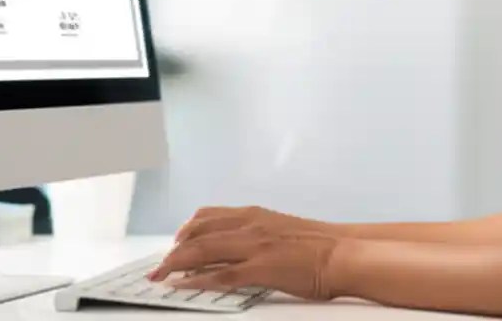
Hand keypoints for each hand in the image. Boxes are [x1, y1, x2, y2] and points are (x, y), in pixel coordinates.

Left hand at [147, 207, 344, 300]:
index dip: (185, 231)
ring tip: (161, 276)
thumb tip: (235, 248)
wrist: (343, 253)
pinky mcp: (261, 267)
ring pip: (202, 251)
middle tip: (158, 266)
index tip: (173, 243)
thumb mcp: (280, 230)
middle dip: (172, 251)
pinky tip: (183, 287)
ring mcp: (254, 245)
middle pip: (197, 233)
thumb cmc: (319, 246)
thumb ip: (256, 235)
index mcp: (254, 215)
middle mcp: (250, 225)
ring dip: (176, 265)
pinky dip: (197, 281)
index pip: (207, 217)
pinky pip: (220, 275)